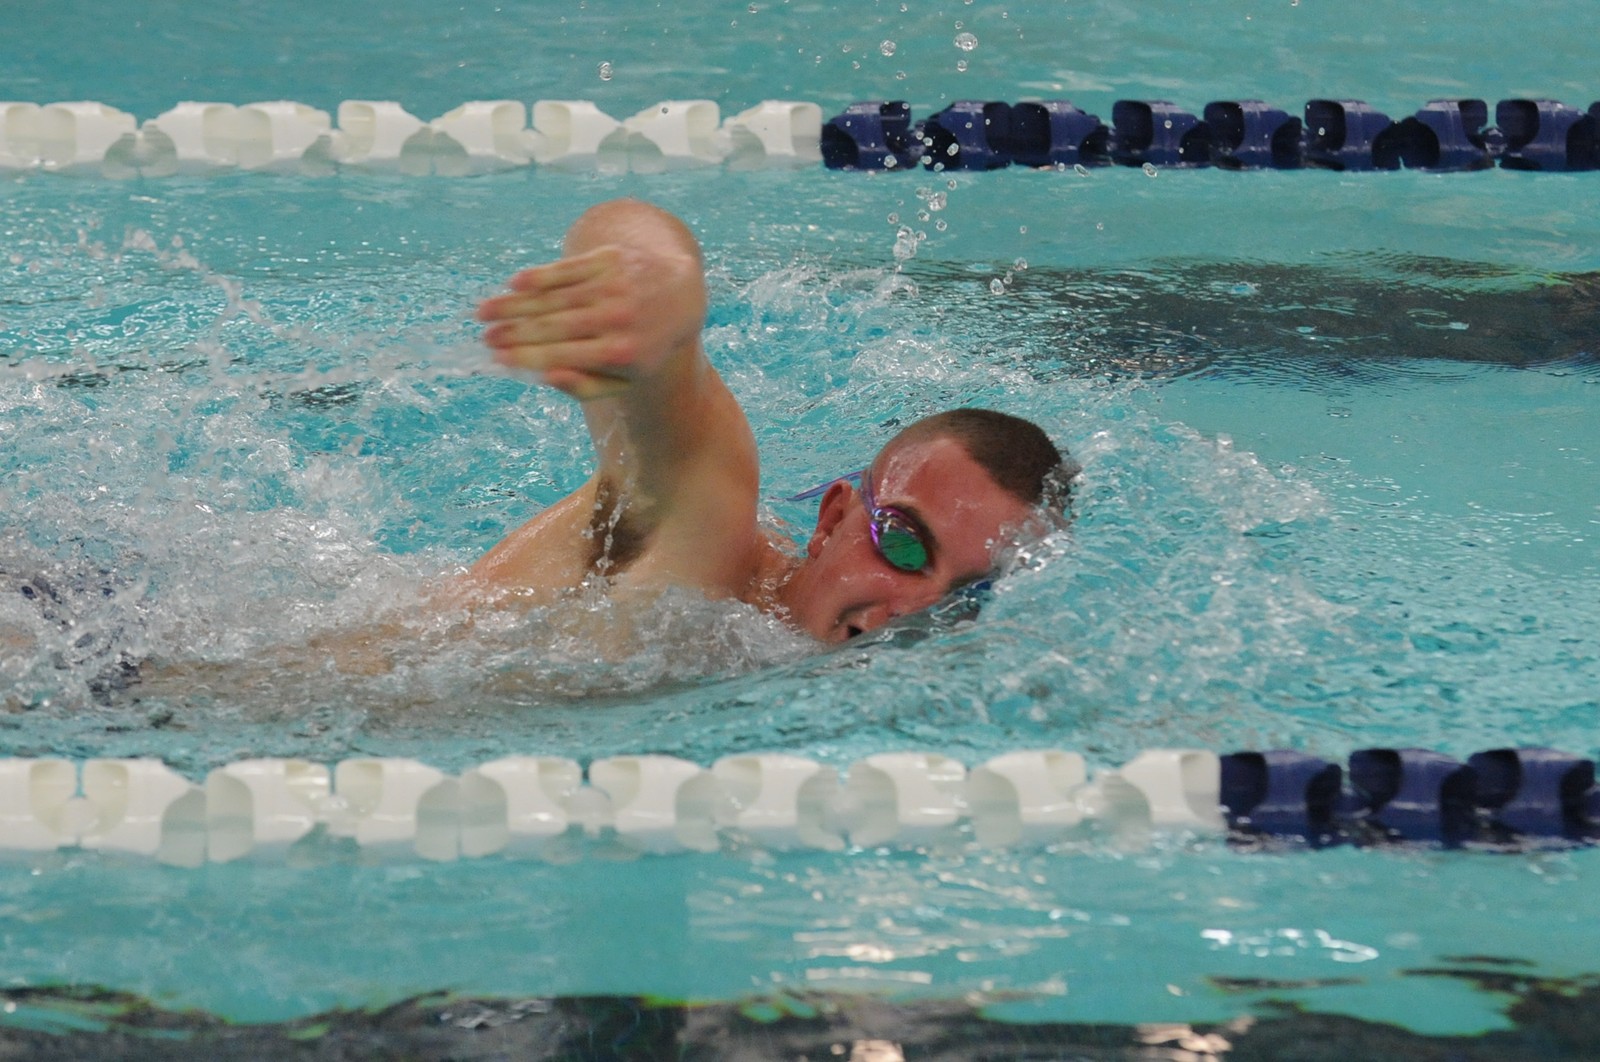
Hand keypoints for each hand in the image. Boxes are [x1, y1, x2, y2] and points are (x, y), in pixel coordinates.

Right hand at [477, 243, 704, 401]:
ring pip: (554, 296)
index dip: (526, 356)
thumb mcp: (625, 377)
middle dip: (513, 331)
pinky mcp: (611, 259)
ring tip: (484, 311)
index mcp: (620, 352)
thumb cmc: (643, 345)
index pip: (562, 355)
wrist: (681, 296)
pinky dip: (539, 276)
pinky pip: (567, 268)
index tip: (497, 358)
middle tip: (484, 336)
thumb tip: (543, 377)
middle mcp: (617, 317)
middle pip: (553, 325)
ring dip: (515, 304)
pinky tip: (514, 284)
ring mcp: (614, 285)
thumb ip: (585, 385)